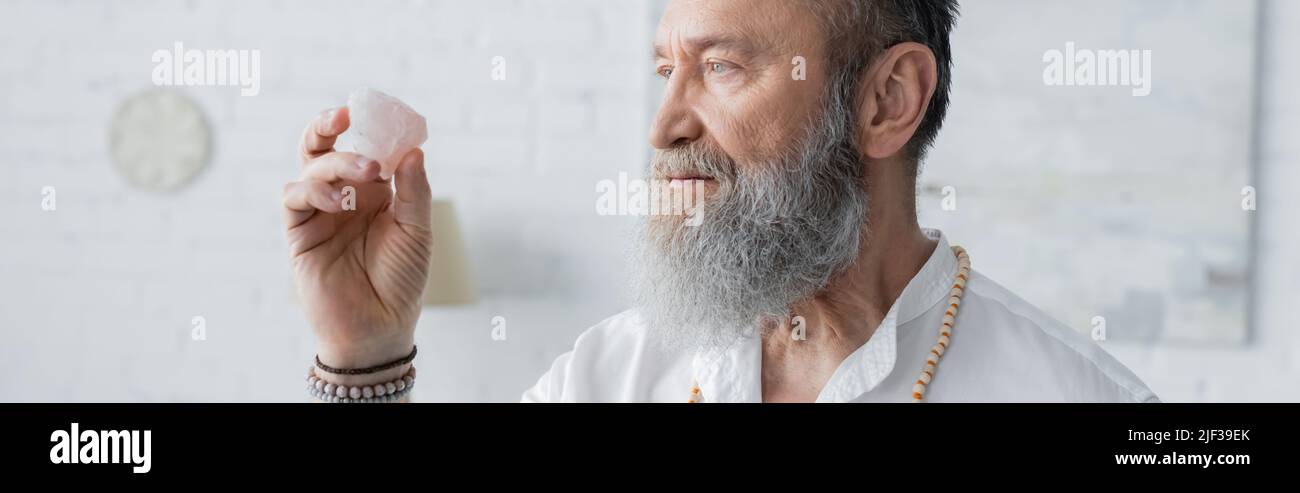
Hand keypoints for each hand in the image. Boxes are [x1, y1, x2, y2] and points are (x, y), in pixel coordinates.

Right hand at [283, 106, 431, 377]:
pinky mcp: (299, 234)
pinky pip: (293, 198)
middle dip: (327, 126)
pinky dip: (310, 189)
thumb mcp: (417, 233)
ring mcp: (320, 214)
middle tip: (344, 115)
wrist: (379, 327)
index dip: (367, 128)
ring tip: (367, 172)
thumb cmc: (401, 282)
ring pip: (311, 168)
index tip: (374, 110)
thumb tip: (413, 150)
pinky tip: (335, 199)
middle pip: (325, 150)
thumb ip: (413, 192)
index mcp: (375, 194)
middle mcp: (345, 198)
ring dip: (335, 162)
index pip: (365, 149)